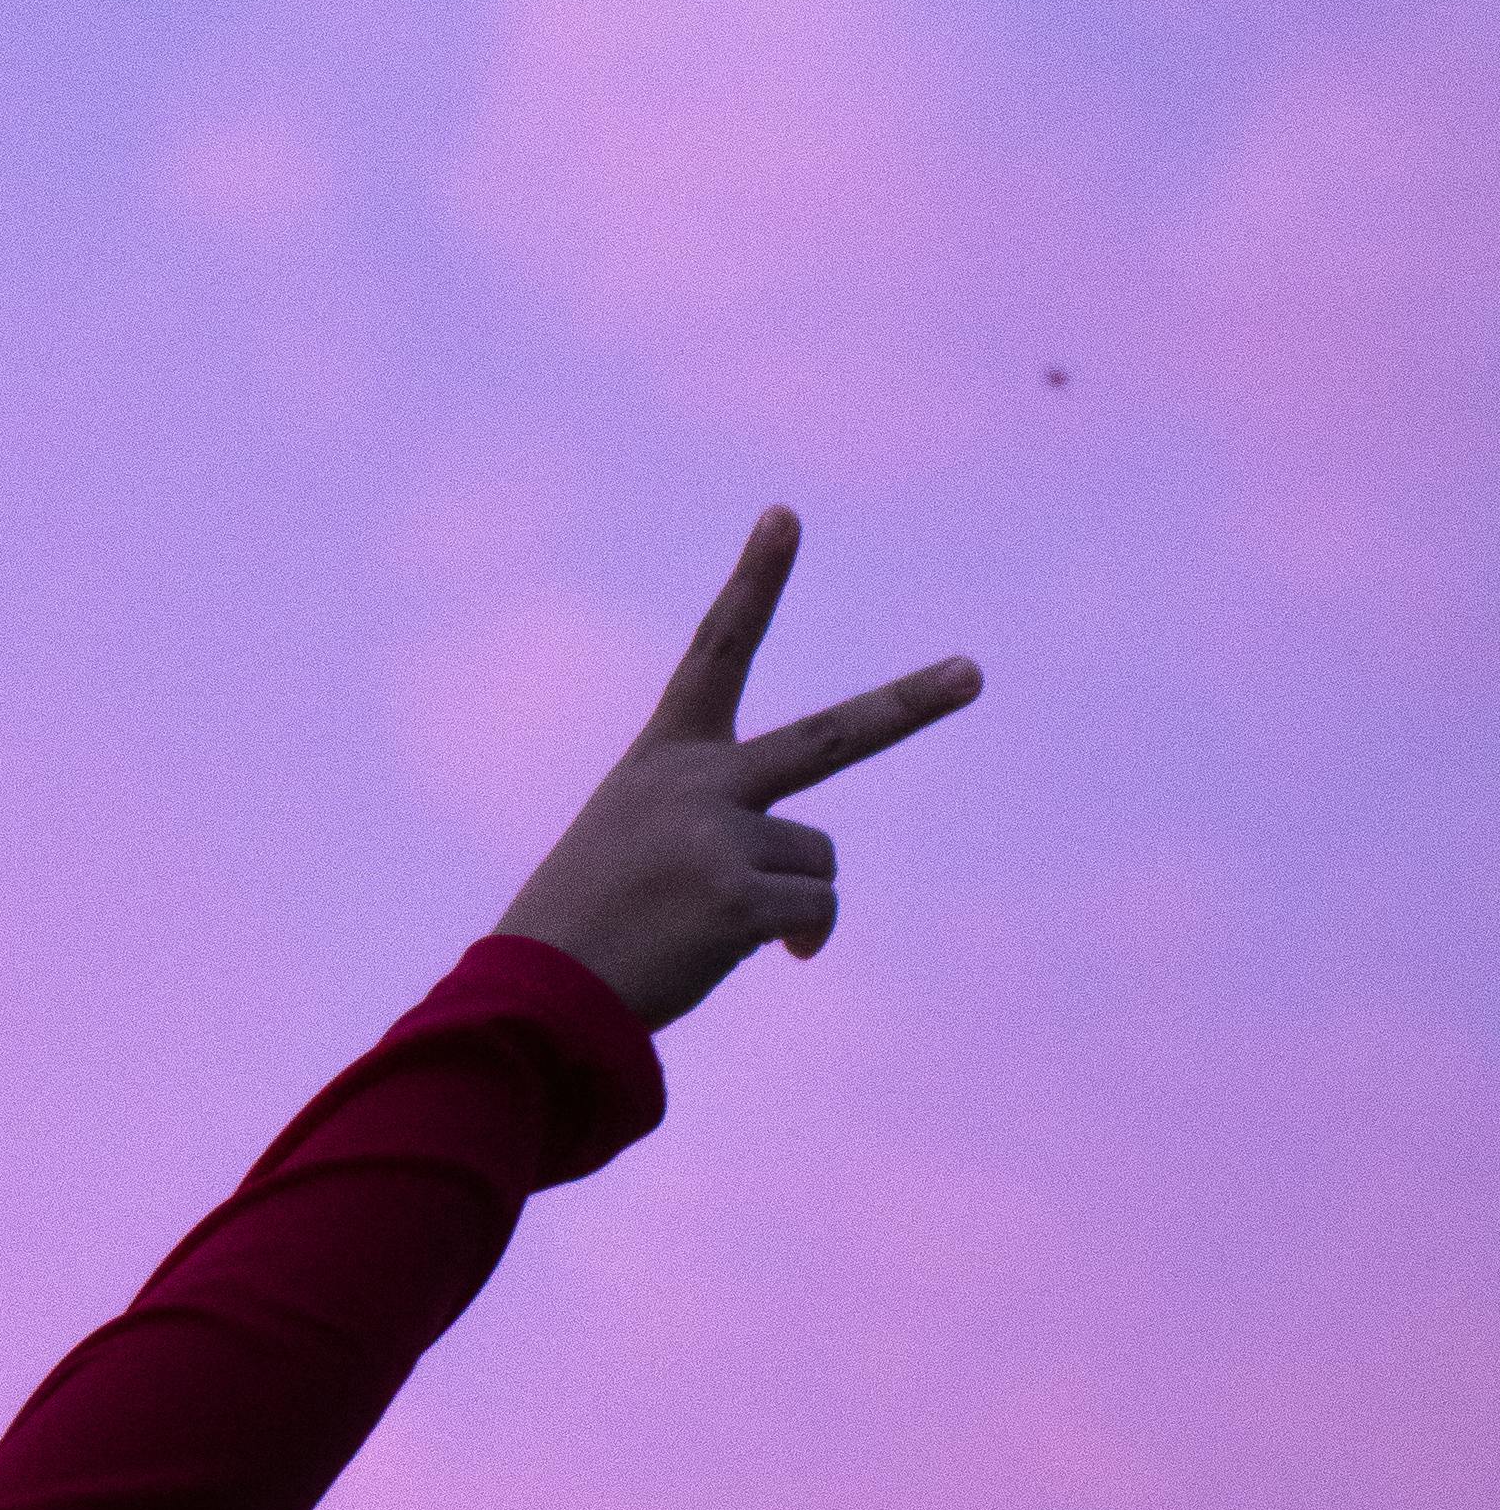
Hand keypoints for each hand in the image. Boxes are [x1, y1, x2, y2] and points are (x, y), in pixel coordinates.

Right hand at [497, 510, 981, 1030]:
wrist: (536, 993)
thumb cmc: (582, 929)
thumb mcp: (633, 847)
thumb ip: (721, 843)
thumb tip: (809, 923)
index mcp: (664, 757)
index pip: (715, 650)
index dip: (754, 581)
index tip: (786, 516)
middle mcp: (698, 782)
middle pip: (831, 737)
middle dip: (910, 704)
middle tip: (973, 674)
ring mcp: (720, 835)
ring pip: (817, 861)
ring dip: (790, 904)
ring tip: (708, 926)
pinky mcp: (740, 897)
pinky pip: (816, 914)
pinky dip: (800, 942)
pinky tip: (741, 954)